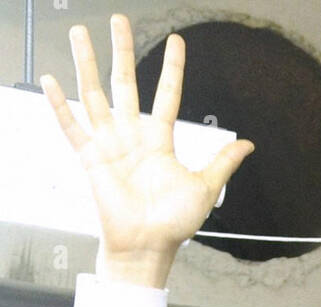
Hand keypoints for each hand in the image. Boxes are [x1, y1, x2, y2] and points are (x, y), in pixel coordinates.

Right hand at [40, 14, 253, 286]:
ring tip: (80, 33)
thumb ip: (222, 163)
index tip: (176, 41)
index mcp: (160, 141)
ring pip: (95, 95)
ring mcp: (109, 145)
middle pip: (125, 84)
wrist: (149, 246)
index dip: (172, 69)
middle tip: (118, 20)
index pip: (166, 95)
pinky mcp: (91, 160)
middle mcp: (132, 137)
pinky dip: (59, 106)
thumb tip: (248, 144)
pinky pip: (71, 127)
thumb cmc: (174, 223)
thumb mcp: (204, 188)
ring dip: (87, 64)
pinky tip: (50, 81)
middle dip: (122, 51)